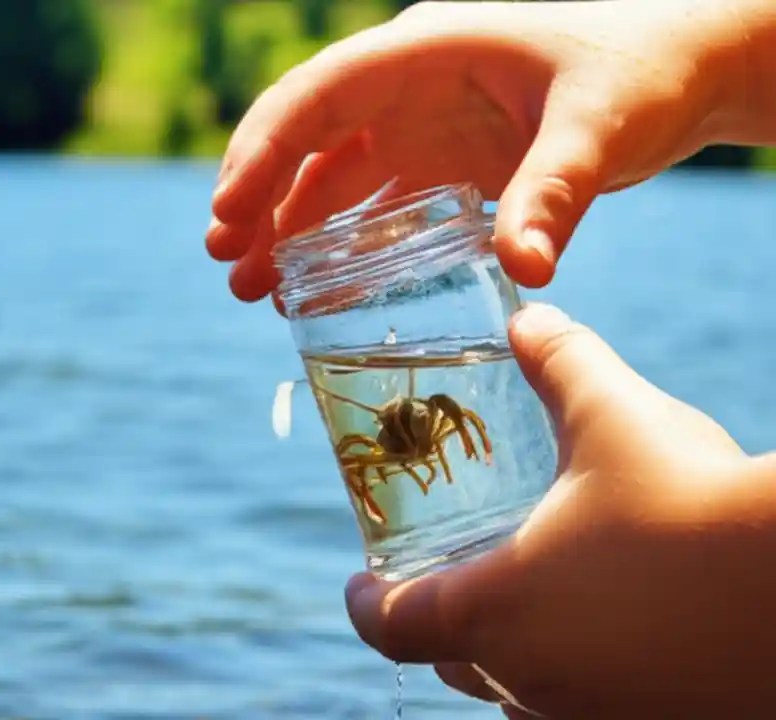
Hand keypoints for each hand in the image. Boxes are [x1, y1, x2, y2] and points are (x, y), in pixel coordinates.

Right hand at [205, 0, 765, 306]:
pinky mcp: (440, 159)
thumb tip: (525, 274)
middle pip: (304, 137)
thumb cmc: (643, 71)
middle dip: (257, 197)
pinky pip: (370, 202)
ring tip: (253, 291)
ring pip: (328, 174)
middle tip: (226, 263)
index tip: (227, 213)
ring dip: (286, 228)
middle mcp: (407, 85)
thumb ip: (556, 193)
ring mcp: (419, 122)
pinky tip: (315, 290)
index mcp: (425, 52)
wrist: (686, 68)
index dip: (262, 152)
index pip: (317, 96)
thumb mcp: (600, 127)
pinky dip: (338, 244)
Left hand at [345, 303, 775, 718]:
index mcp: (493, 612)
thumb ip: (559, 361)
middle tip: (449, 576)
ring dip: (509, 652)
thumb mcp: (614, 415)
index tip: (359, 584)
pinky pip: (587, 710)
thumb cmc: (696, 499)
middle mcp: (531, 683)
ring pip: (520, 694)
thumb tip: (529, 318)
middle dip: (441, 621)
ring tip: (529, 602)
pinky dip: (577, 676)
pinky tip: (607, 633)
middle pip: (452, 663)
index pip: (390, 627)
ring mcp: (593, 717)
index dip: (365, 604)